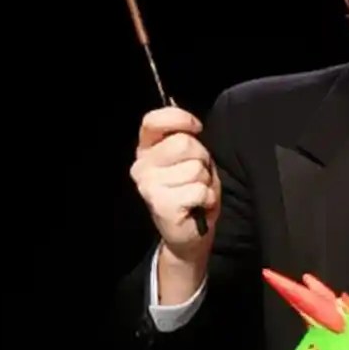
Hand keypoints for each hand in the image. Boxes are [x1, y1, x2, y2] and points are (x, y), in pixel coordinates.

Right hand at [129, 106, 219, 264]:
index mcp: (147, 148)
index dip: (180, 119)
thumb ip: (186, 138)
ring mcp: (148, 186)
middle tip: (198, 174)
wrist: (191, 230)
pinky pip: (199, 190)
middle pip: (184, 143)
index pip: (154, 120)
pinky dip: (207, 198)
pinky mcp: (160, 205)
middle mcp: (141, 166)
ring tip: (196, 191)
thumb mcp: (191, 157)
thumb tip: (192, 126)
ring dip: (205, 181)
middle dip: (202, 158)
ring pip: (196, 168)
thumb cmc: (192, 189)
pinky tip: (197, 205)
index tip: (196, 128)